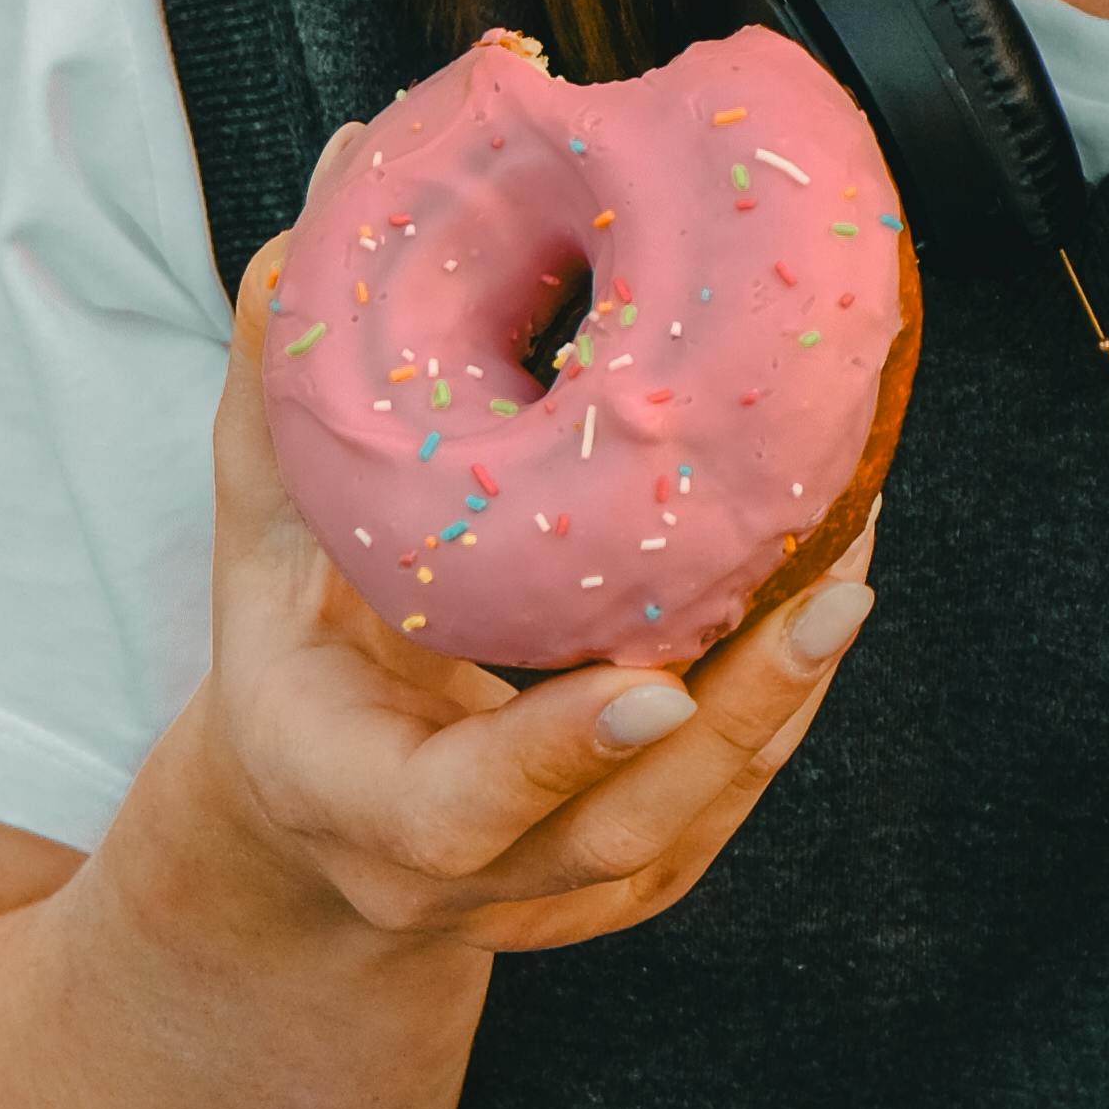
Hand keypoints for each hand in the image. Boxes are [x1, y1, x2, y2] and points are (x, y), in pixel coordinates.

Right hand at [193, 220, 878, 967]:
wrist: (309, 812)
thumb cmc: (289, 656)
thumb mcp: (259, 541)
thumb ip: (277, 401)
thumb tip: (313, 212)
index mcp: (348, 802)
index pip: (453, 813)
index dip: (550, 755)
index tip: (648, 687)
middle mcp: (457, 880)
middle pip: (617, 833)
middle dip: (736, 720)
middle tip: (827, 596)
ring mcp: (555, 896)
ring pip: (695, 821)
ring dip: (787, 696)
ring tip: (850, 556)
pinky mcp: (631, 879)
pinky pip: (726, 799)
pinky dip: (784, 700)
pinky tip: (828, 584)